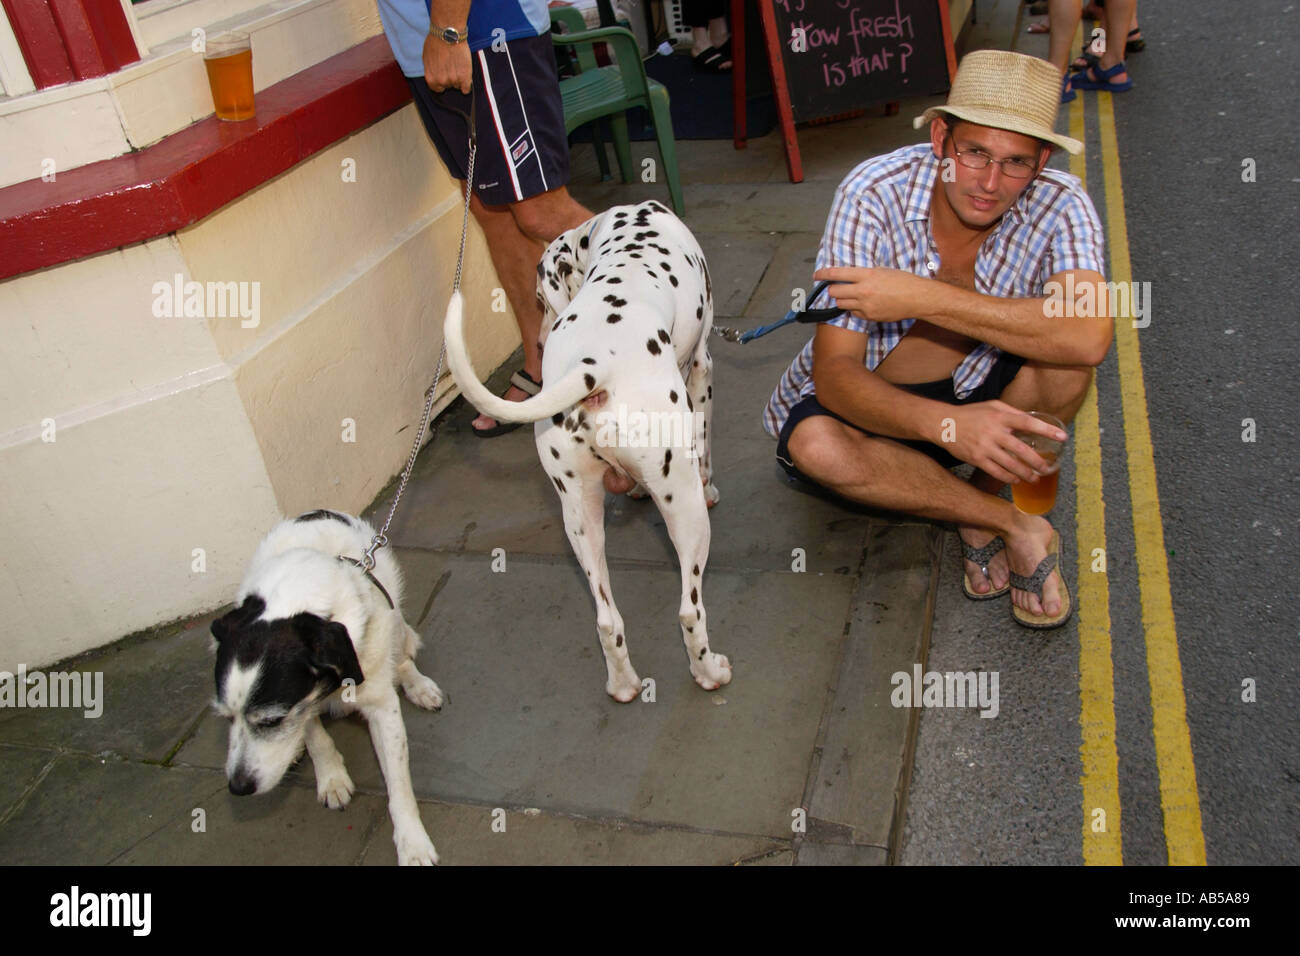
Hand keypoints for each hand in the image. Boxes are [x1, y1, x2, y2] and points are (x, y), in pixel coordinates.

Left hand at [422, 33, 471, 93]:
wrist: (448, 34)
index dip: (441, 82)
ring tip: (458, 65)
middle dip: (450, 78)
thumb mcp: (426, 58)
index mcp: (431, 79)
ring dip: (458, 78)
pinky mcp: (465, 77)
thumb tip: (435, 75)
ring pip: (457, 85)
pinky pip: (466, 89)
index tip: (444, 75)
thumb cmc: (435, 42)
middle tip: (452, 66)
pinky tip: (465, 76)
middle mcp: (442, 81)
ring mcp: (454, 80)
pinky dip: (466, 84)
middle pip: (448, 86)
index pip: (437, 89)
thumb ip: (431, 70)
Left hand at [812, 266, 931, 322]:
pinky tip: (865, 304)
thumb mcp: (881, 271)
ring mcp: (865, 305)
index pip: (837, 274)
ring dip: (843, 299)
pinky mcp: (869, 317)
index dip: (823, 274)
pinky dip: (855, 309)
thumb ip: (863, 274)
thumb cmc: (902, 281)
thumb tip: (848, 276)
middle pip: (834, 292)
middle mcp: (864, 290)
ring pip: (841, 303)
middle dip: (832, 289)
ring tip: (853, 295)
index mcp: (867, 275)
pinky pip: (853, 313)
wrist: (916, 298)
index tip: (816, 275)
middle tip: (836, 287)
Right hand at [944, 401, 1066, 484]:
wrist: (944, 424)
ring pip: (1010, 464)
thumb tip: (1032, 420)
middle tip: (1048, 468)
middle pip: (1021, 450)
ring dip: (1025, 473)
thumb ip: (1012, 412)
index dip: (1046, 430)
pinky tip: (1016, 480)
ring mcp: (984, 447)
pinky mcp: (976, 459)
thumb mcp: (993, 406)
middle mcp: (993, 432)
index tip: (1062, 437)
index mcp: (1000, 417)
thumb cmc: (971, 414)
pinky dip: (1009, 477)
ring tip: (1035, 478)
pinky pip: (996, 471)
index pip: (1027, 423)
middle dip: (1037, 461)